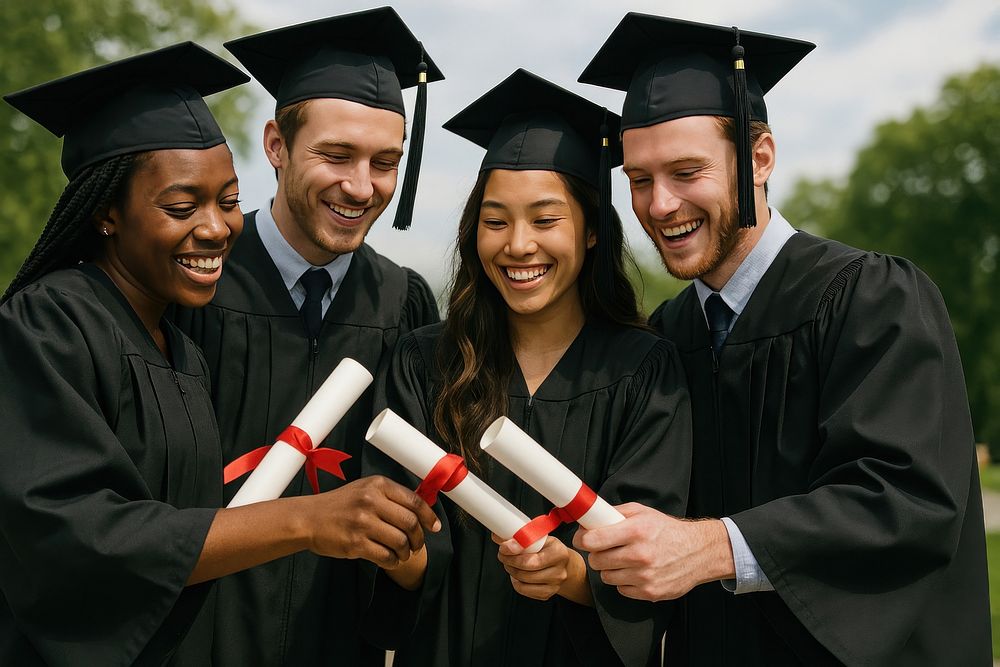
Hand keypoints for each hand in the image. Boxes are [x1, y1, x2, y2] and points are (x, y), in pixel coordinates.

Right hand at [304, 475, 439, 568]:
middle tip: (416, 545)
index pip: (414, 501)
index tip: (435, 527)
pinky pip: (385, 556)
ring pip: (400, 541)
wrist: (308, 518)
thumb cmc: (340, 505)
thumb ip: (390, 497)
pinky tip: (390, 560)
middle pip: (410, 523)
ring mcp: (363, 522)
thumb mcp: (365, 490)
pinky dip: (392, 561)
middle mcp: (371, 501)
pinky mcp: (355, 543)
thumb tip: (421, 511)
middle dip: (418, 538)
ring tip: (402, 554)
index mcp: (378, 485)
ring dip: (405, 552)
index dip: (429, 516)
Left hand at [493, 534, 590, 604]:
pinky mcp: (548, 594)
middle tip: (503, 555)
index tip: (503, 548)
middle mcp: (559, 571)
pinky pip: (525, 591)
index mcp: (559, 553)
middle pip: (526, 572)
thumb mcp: (540, 537)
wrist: (563, 564)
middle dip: (509, 562)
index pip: (533, 560)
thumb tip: (497, 535)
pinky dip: (516, 583)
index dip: (514, 554)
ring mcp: (554, 585)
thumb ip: (520, 536)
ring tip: (509, 563)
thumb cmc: (548, 548)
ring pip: (524, 582)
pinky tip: (517, 574)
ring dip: (511, 571)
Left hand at [572, 503, 733, 600]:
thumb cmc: (667, 530)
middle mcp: (640, 554)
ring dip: (610, 569)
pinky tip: (634, 571)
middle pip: (596, 560)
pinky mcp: (650, 592)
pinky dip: (623, 581)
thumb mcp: (643, 512)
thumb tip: (590, 517)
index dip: (582, 539)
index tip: (582, 539)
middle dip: (596, 554)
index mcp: (636, 531)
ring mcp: (645, 576)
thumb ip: (615, 513)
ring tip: (623, 560)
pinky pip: (621, 589)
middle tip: (605, 549)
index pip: (594, 540)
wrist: (698, 552)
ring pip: (606, 577)